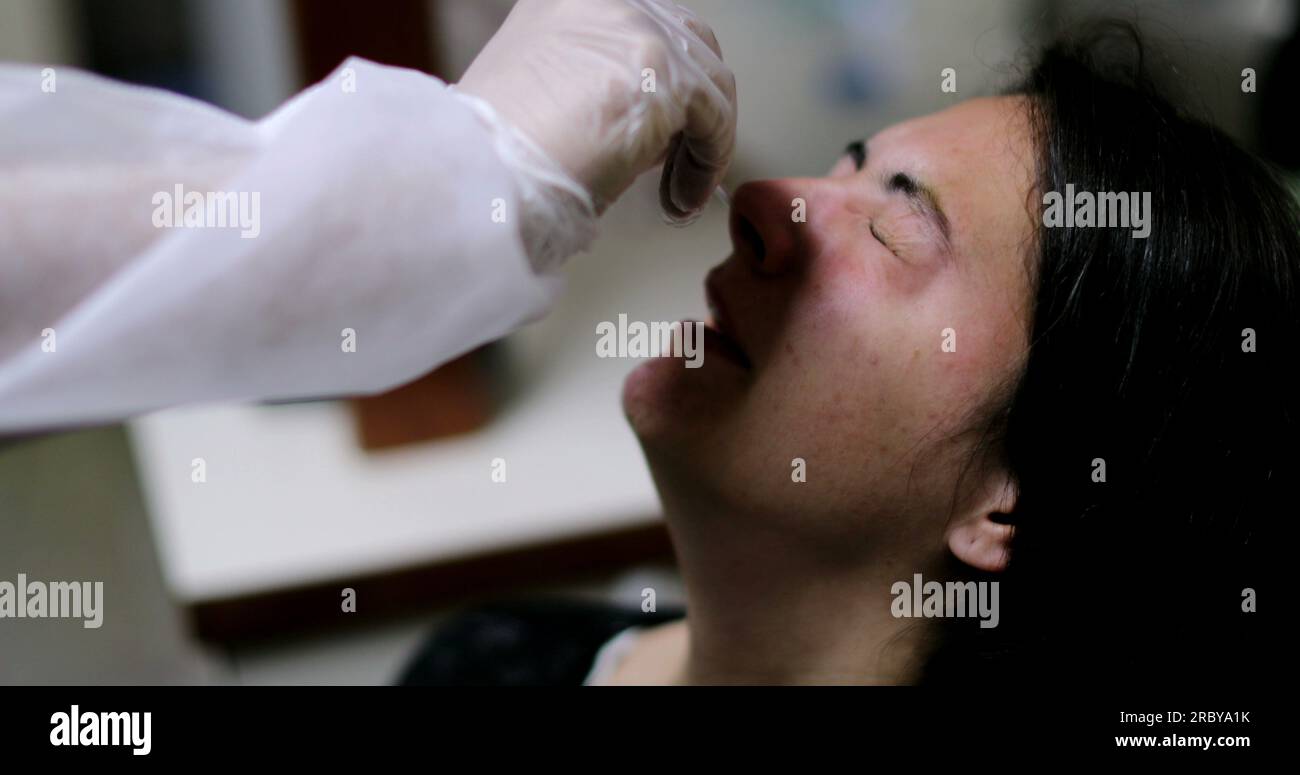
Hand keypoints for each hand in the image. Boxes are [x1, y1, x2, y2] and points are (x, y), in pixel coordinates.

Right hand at [457, 0, 736, 221]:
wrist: (480, 171)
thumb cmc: (495, 154)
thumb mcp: (544, 93)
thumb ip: (601, 85)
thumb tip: (654, 122)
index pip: (645, 26)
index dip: (665, 80)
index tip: (666, 128)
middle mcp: (608, 0)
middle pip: (690, 41)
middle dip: (694, 102)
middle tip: (681, 157)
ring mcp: (639, 29)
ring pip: (710, 80)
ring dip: (702, 140)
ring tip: (681, 188)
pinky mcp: (664, 74)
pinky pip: (716, 118)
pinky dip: (708, 161)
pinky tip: (685, 195)